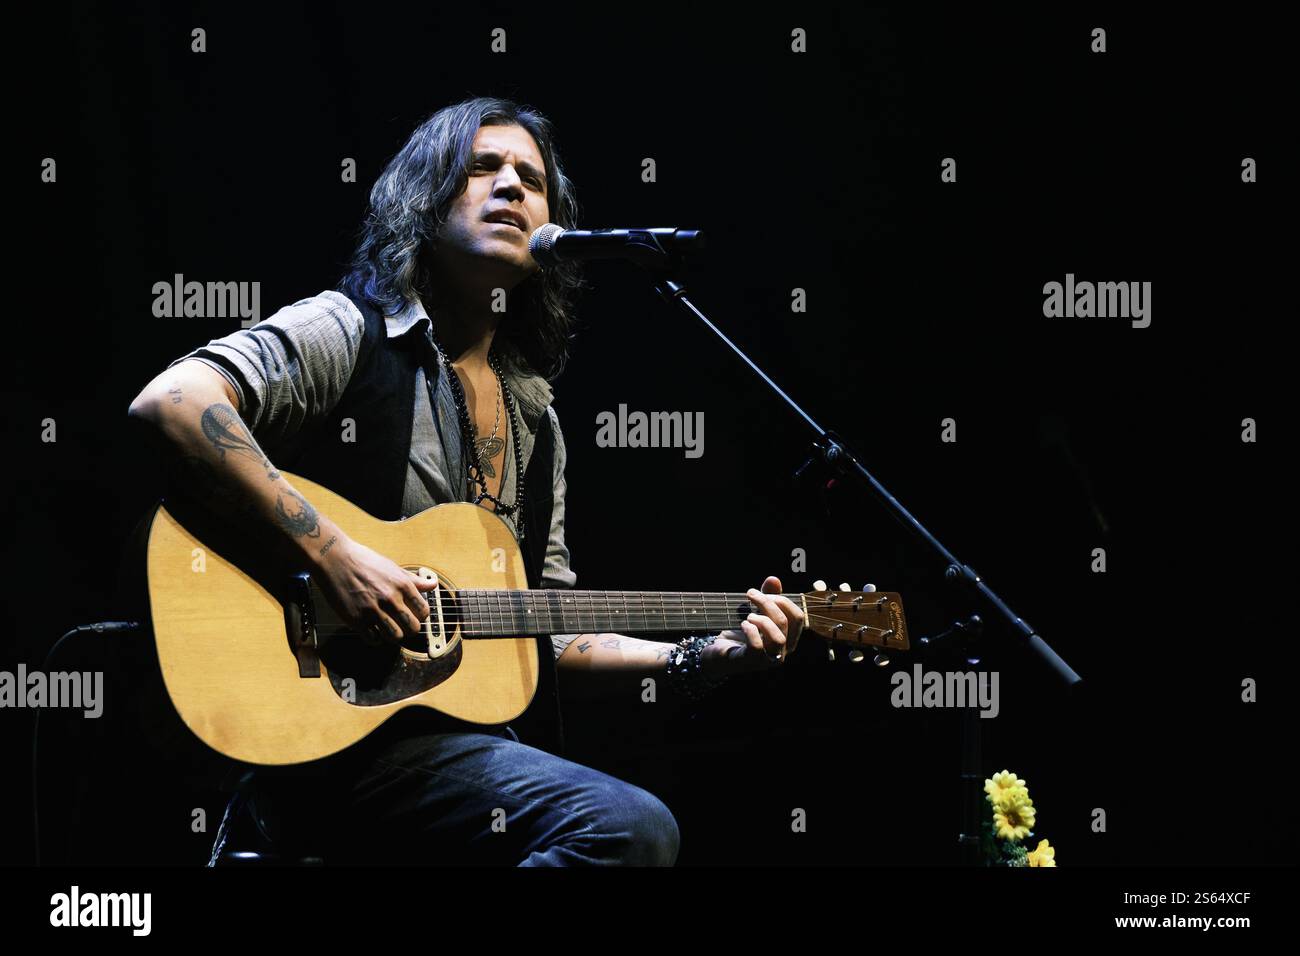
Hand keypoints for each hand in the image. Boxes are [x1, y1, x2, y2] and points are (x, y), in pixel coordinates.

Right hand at [312, 535, 438, 642]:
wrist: (335, 559)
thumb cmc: (364, 561)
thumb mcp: (392, 567)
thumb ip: (413, 580)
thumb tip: (433, 585)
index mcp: (402, 585)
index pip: (424, 612)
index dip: (421, 616)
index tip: (414, 615)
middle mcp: (390, 599)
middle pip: (413, 628)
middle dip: (410, 629)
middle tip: (403, 626)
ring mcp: (373, 610)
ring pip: (395, 637)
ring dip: (393, 636)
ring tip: (388, 629)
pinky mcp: (356, 619)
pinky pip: (373, 639)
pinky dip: (375, 638)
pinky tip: (373, 630)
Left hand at [704, 575, 804, 673]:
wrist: (719, 651)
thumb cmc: (742, 632)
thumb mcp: (757, 611)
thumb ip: (767, 596)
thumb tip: (774, 579)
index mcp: (788, 638)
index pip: (798, 617)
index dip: (783, 601)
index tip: (763, 593)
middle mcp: (782, 651)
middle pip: (786, 622)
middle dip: (768, 603)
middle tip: (751, 595)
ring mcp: (768, 660)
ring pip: (777, 638)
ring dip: (762, 620)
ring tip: (748, 616)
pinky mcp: (751, 662)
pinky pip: (757, 647)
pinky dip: (750, 631)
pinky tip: (743, 625)